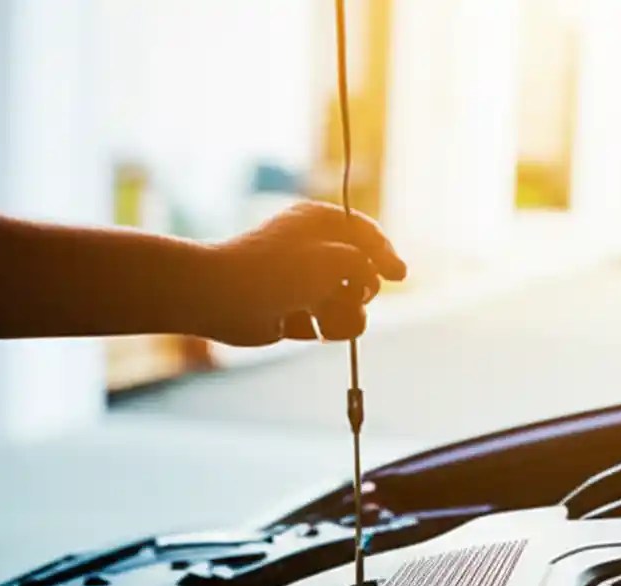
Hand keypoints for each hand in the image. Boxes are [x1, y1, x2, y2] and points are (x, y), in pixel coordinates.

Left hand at [198, 201, 405, 345]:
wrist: (222, 298)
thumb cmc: (278, 269)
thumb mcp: (336, 257)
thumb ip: (368, 264)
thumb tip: (371, 280)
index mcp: (321, 223)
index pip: (368, 233)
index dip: (386, 254)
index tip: (397, 276)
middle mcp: (315, 250)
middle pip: (365, 274)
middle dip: (361, 290)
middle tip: (347, 292)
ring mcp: (307, 283)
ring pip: (352, 305)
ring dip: (345, 315)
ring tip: (322, 316)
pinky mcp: (298, 312)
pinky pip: (331, 324)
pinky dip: (325, 328)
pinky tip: (309, 326)